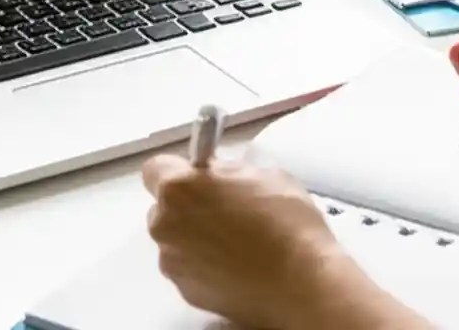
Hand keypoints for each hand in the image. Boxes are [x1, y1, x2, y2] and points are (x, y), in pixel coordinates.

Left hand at [141, 155, 422, 328]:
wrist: (302, 285)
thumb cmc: (287, 226)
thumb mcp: (265, 174)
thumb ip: (229, 172)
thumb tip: (220, 177)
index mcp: (179, 188)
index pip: (156, 168)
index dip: (180, 170)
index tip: (200, 175)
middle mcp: (165, 224)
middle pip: (165, 206)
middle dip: (189, 205)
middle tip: (226, 207)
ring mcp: (173, 261)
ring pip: (177, 239)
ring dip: (197, 236)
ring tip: (238, 241)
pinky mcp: (186, 290)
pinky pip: (189, 268)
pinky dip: (206, 265)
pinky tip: (238, 263)